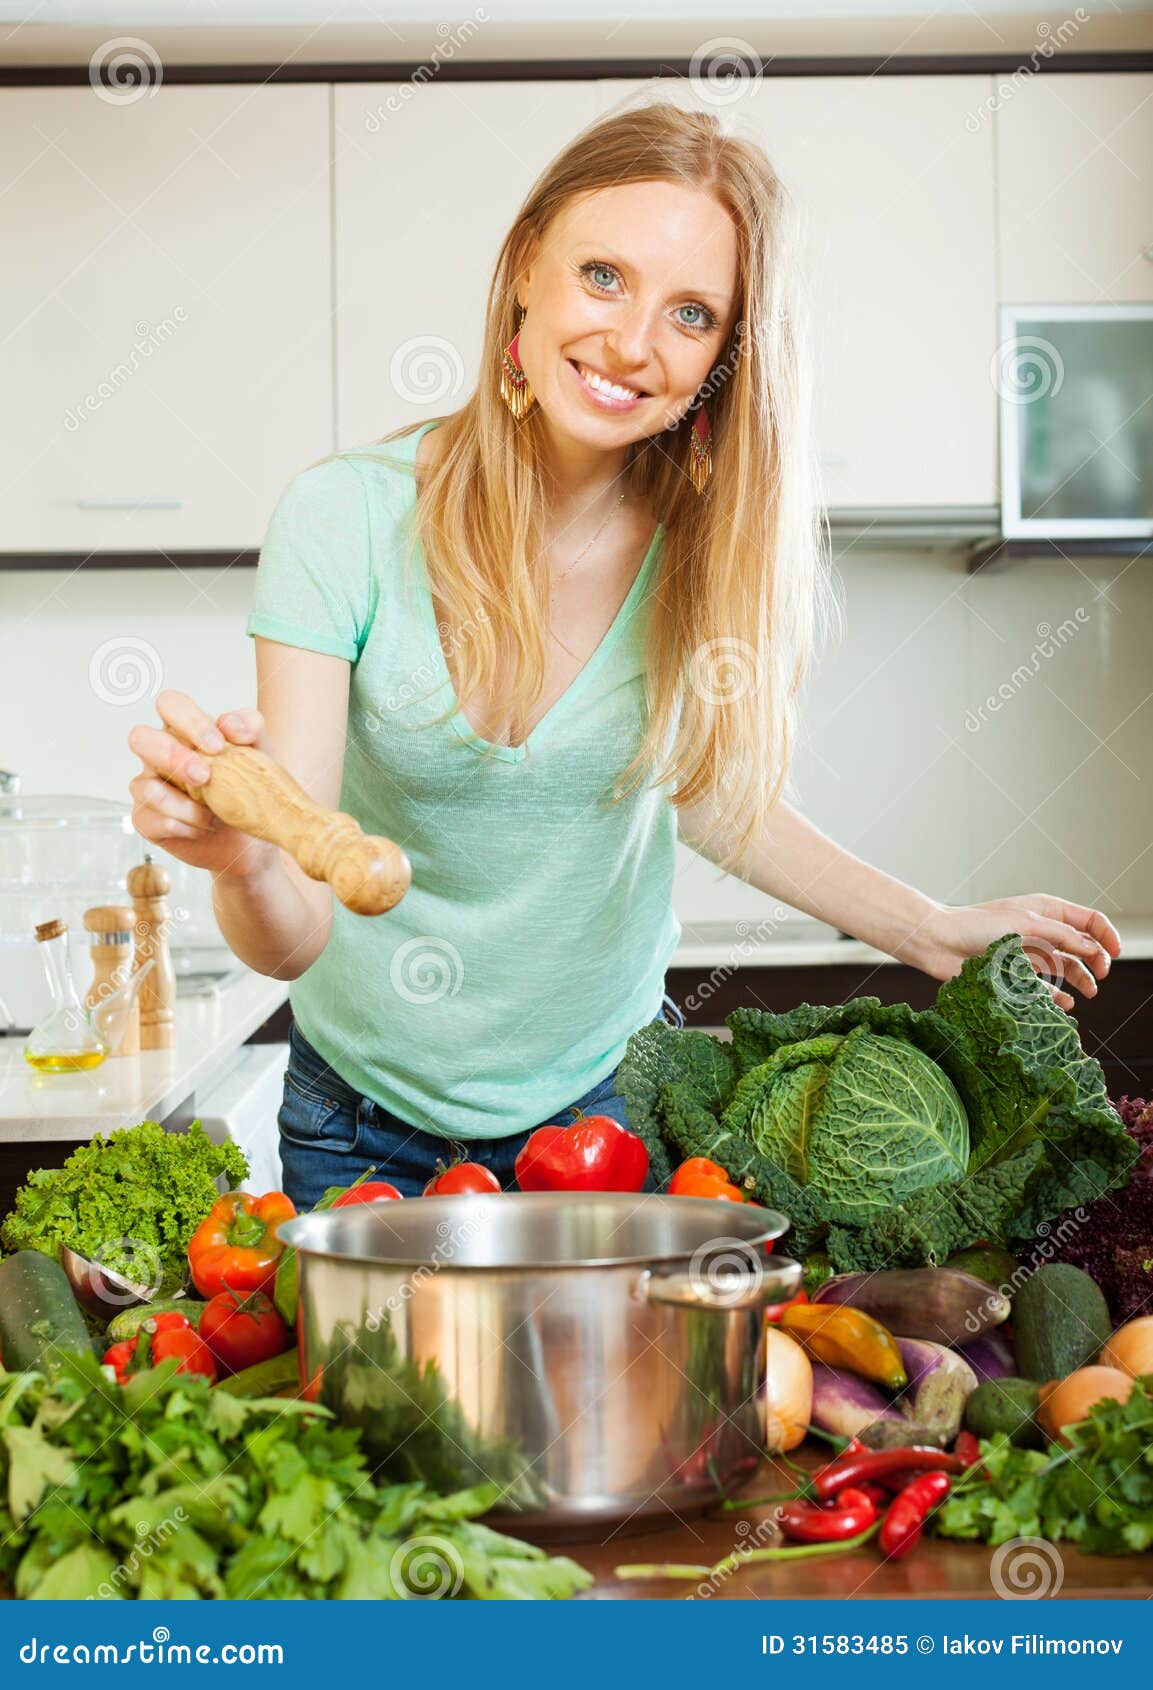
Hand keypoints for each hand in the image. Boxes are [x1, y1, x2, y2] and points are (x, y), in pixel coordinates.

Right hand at [128, 690, 277, 884]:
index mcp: (185, 731)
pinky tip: (202, 828)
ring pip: (144, 786)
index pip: (170, 704)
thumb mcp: (261, 755)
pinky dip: (183, 826)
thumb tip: (230, 723)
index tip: (218, 745)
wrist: (251, 838)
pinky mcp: (147, 819)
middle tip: (205, 777)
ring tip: (213, 814)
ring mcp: (149, 786)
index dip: (189, 720)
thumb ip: (250, 728)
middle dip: (173, 757)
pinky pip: (150, 819)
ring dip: (183, 803)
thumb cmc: (250, 789)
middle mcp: (161, 754)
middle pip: (141, 738)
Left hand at [918, 893, 1119, 1011]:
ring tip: (1090, 993)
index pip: (1089, 920)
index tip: (1115, 954)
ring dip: (1081, 979)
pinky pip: (1043, 988)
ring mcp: (1029, 953)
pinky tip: (1065, 1006)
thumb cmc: (977, 925)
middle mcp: (1042, 931)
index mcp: (1047, 911)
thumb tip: (1093, 948)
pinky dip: (1057, 997)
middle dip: (1096, 959)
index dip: (1106, 935)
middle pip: (1081, 945)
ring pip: (1065, 967)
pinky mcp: (1015, 974)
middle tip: (1100, 976)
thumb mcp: (1026, 924)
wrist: (938, 942)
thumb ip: (1062, 936)